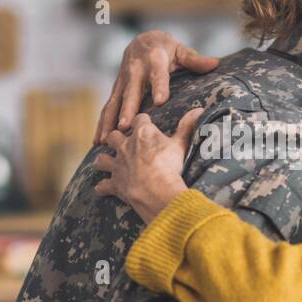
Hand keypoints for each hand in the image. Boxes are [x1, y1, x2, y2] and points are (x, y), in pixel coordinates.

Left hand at [94, 107, 203, 221]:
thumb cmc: (169, 166)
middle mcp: (126, 146)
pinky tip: (102, 189)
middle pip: (114, 136)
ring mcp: (118, 165)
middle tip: (120, 140)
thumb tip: (199, 109)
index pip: (139, 119)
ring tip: (103, 162)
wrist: (157, 191)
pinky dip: (102, 188)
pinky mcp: (114, 183)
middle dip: (115, 137)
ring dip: (102, 160)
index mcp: (142, 134)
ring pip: (102, 159)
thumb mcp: (180, 145)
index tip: (145, 122)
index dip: (142, 120)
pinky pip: (103, 185)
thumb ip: (187, 127)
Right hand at [96, 30, 218, 142]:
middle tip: (126, 126)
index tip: (160, 101)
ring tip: (106, 140)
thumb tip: (214, 63)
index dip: (159, 86)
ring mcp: (122, 81)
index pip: (158, 75)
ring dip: (109, 121)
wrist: (141, 40)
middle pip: (131, 92)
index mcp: (154, 60)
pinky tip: (97, 141)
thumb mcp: (180, 50)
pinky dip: (101, 124)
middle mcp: (135, 71)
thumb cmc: (165, 48)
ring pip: (114, 103)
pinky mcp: (116, 90)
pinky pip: (108, 108)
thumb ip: (195, 60)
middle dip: (128, 109)